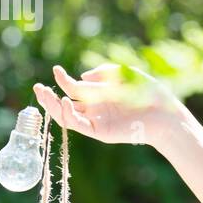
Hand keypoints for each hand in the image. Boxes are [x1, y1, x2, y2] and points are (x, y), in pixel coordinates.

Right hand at [32, 63, 180, 146]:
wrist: (165, 114)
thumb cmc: (149, 93)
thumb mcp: (124, 74)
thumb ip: (103, 72)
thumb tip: (81, 76)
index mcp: (98, 95)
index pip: (73, 89)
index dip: (62, 80)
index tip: (55, 70)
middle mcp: (94, 109)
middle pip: (64, 104)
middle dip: (49, 97)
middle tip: (37, 87)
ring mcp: (96, 121)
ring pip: (67, 117)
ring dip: (53, 106)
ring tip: (44, 94)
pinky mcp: (100, 132)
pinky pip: (79, 125)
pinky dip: (70, 115)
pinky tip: (66, 102)